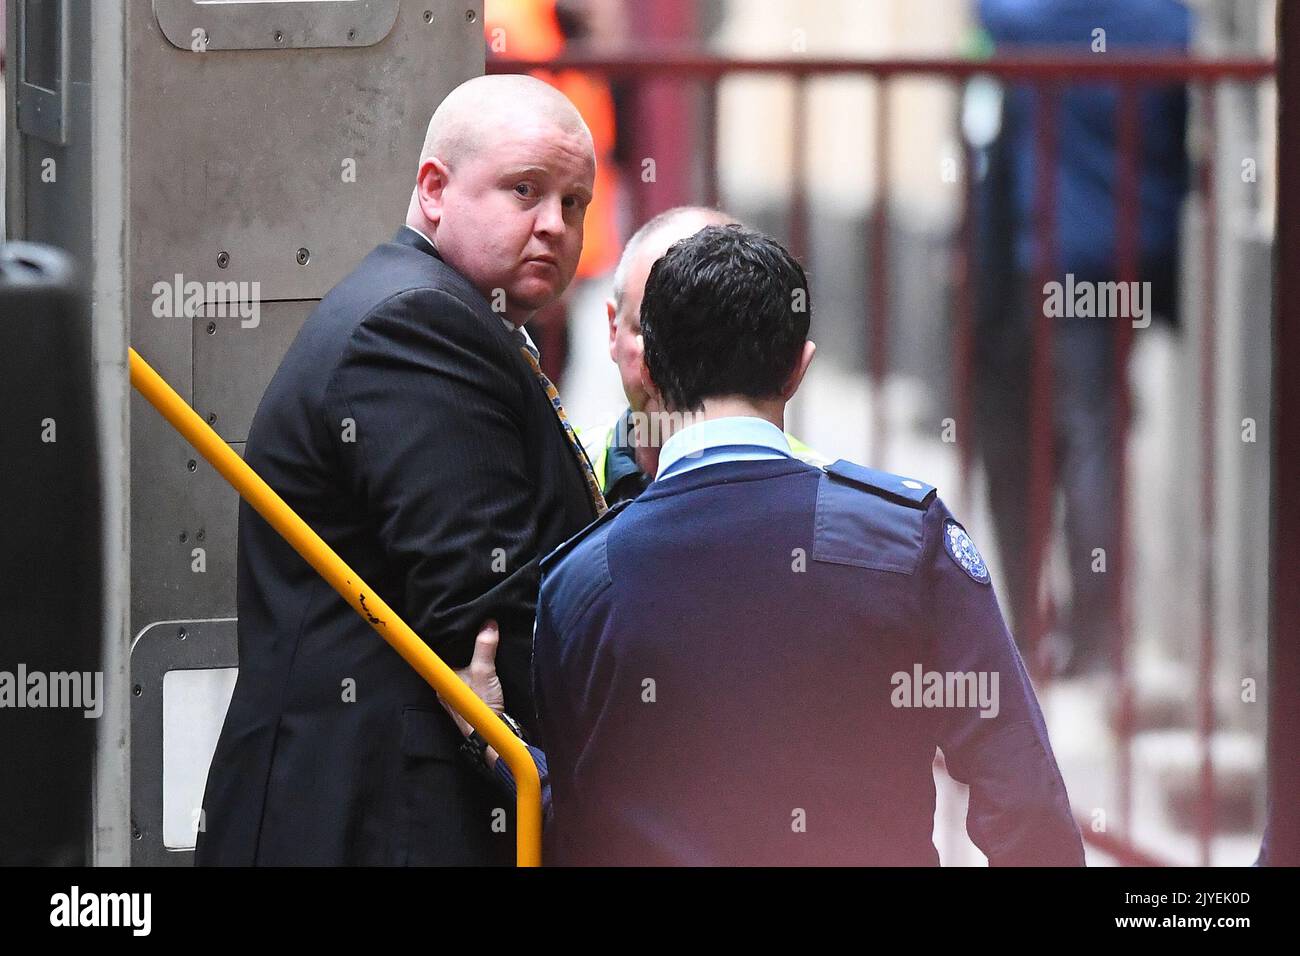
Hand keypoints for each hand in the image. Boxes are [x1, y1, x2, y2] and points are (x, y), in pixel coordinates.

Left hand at [439, 619, 503, 738]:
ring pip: (459, 670)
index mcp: (441, 679)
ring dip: (468, 660)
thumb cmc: (481, 708)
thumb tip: (488, 623)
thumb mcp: (484, 672)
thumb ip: (485, 647)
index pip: (437, 654)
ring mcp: (457, 694)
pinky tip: (485, 663)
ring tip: (478, 640)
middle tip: (469, 629)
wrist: (492, 738)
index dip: (444, 640)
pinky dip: (475, 670)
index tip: (449, 625)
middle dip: (459, 648)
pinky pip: (469, 678)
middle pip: (449, 661)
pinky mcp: (470, 700)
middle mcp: (445, 686)